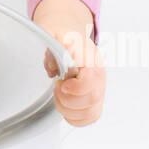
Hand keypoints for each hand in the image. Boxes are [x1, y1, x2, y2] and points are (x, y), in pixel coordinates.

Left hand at [32, 0, 105, 126]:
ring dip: (69, 110)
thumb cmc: (61, 34)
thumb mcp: (50, 29)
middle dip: (68, 100)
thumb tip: (55, 58)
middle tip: (57, 88)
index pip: (93, 78)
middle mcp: (98, 74)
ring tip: (59, 96)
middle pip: (93, 98)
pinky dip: (75, 118)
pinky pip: (90, 118)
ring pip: (92, 111)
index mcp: (90, 56)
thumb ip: (49, 39)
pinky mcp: (94, 100)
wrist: (68, 32)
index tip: (61, 84)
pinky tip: (65, 106)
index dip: (77, 87)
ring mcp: (98, 87)